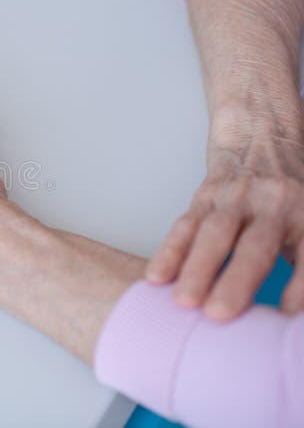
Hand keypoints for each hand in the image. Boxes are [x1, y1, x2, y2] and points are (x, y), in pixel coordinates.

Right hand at [147, 114, 303, 318]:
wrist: (263, 130)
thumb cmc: (292, 187)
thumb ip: (303, 258)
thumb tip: (294, 313)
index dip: (299, 286)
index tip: (285, 316)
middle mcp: (274, 203)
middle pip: (254, 246)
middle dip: (235, 281)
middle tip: (218, 315)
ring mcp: (236, 198)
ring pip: (214, 235)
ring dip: (196, 270)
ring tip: (182, 302)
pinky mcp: (206, 194)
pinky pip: (186, 224)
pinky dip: (171, 251)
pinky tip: (157, 276)